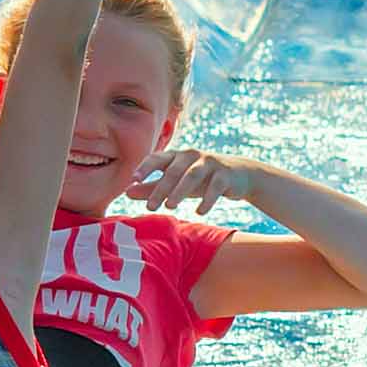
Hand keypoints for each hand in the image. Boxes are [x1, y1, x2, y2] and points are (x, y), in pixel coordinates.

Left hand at [131, 144, 257, 208]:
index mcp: (176, 156)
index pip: (157, 158)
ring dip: (180, 191)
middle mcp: (191, 156)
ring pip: (192, 175)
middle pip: (173, 170)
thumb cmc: (201, 179)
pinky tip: (199, 211)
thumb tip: (127, 192)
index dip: (145, 168)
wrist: (239, 176)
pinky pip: (215, 186)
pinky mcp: (225, 174)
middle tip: (151, 207)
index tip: (133, 181)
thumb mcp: (176, 182)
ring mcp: (210, 163)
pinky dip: (207, 199)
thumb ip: (152, 186)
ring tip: (170, 206)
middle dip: (161, 188)